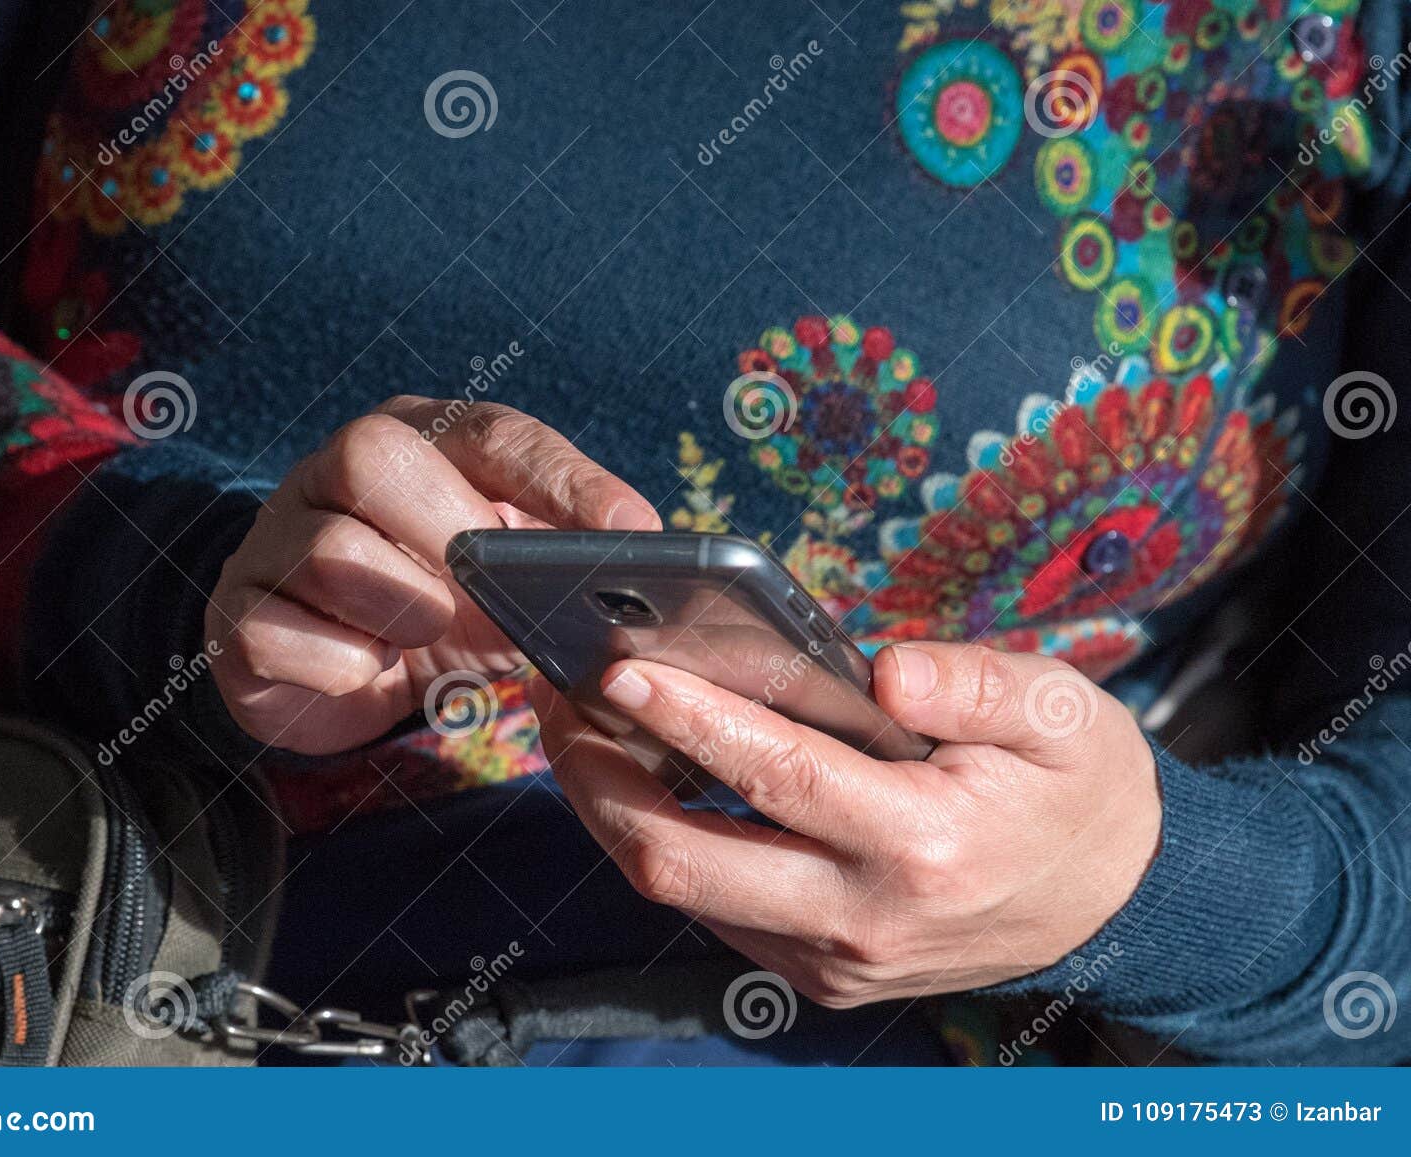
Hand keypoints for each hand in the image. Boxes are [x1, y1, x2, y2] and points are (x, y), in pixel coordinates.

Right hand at [207, 396, 658, 754]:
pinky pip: (278, 632)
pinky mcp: (237, 612)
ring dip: (400, 610)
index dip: (565, 482)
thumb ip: (555, 556)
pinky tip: (368, 672)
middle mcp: (334, 468)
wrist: (344, 671)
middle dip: (448, 531)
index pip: (495, 433)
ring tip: (424, 637)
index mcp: (420, 438)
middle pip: (373, 456)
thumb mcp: (508, 578)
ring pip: (328, 550)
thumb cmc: (443, 606)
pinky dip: (343, 666)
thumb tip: (634, 556)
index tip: (634, 533)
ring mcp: (275, 535)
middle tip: (488, 593)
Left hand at [533, 642, 1161, 1005]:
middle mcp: (864, 917)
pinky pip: (716, 911)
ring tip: (582, 732)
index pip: (777, 775)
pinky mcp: (819, 975)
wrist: (1114, 902)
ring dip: (615, 814)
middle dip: (602, 781)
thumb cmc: (1079, 789)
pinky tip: (645, 783)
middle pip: (686, 861)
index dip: (690, 719)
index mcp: (923, 844)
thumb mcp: (1061, 710)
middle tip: (559, 702)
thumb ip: (973, 681)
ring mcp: (834, 959)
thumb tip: (880, 671)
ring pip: (683, 894)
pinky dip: (665, 847)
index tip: (620, 668)